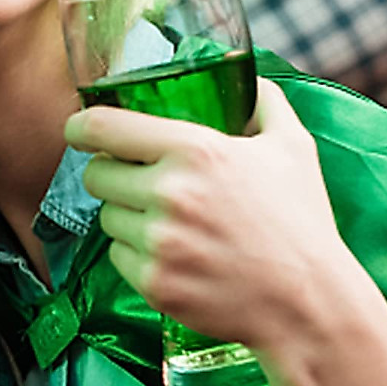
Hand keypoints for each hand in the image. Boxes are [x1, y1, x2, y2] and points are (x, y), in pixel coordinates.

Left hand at [64, 78, 356, 349]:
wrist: (309, 304)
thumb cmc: (302, 222)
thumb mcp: (293, 146)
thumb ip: (264, 102)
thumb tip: (247, 81)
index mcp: (196, 151)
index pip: (104, 127)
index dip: (81, 126)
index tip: (77, 130)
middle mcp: (170, 194)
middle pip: (97, 174)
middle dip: (111, 174)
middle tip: (136, 181)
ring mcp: (159, 243)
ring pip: (107, 218)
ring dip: (127, 216)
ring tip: (167, 223)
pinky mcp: (154, 285)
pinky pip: (118, 257)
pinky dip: (137, 255)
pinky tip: (173, 256)